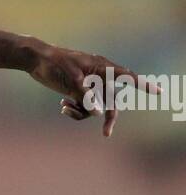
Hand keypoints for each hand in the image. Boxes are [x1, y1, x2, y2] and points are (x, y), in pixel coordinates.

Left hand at [27, 41, 160, 137]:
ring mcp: (90, 86)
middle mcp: (99, 77)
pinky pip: (84, 108)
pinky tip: (63, 105)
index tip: (158, 92)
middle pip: (112, 101)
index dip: (143, 85)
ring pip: (95, 108)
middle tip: (106, 134)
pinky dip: (75, 110)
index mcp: (101, 67)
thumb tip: (97, 112)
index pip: (127, 76)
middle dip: (108, 118)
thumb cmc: (54, 63)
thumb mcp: (70, 79)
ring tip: (65, 106)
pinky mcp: (80, 92)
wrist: (37, 61)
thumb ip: (85, 95)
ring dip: (81, 111)